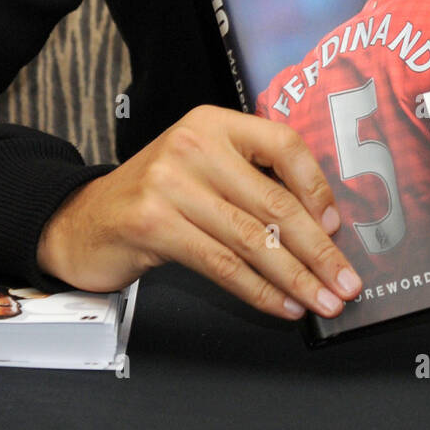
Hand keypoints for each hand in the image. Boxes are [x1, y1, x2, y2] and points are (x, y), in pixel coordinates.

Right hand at [36, 104, 361, 320]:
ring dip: (296, 278)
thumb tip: (322, 225)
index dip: (317, 187)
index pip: (284, 145)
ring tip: (322, 301)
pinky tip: (282, 306)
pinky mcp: (153, 224)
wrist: (84, 220)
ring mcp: (171, 184)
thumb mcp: (204, 169)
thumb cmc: (157, 196)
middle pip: (274, 201)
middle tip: (345, 281)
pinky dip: (259, 291)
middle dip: (318, 249)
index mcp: (216, 123)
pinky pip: (222, 264)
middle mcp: (194, 145)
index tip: (337, 226)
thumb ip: (253, 181)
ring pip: (253, 239)